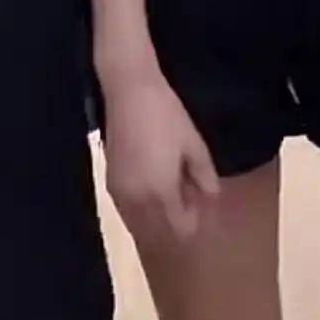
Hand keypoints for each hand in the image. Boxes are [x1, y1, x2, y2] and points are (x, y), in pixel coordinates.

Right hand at [101, 66, 220, 243]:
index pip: (181, 226)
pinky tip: (150, 186)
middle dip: (176, 218)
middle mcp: (137, 200)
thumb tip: (210, 195)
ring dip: (157, 214)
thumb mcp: (194, 144)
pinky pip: (127, 207)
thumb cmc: (166, 115)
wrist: (128, 90)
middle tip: (188, 194)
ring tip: (170, 188)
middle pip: (160, 229)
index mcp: (161, 193)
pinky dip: (140, 206)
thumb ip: (204, 176)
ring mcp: (120, 190)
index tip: (202, 200)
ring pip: (140, 221)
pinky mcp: (110, 178)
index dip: (195, 218)